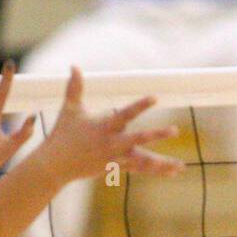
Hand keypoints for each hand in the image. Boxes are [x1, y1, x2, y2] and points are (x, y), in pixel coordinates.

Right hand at [35, 68, 181, 186]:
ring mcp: (115, 158)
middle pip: (138, 140)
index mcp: (104, 126)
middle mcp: (111, 143)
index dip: (140, 106)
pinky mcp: (116, 167)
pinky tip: (173, 171)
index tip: (155, 97)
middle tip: (175, 130)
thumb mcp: (69, 110)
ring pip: (142, 161)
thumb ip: (75, 87)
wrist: (56, 166)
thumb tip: (74, 65)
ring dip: (162, 164)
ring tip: (181, 166)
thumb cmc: (62, 134)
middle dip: (156, 135)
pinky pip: (140, 169)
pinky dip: (156, 170)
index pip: (125, 114)